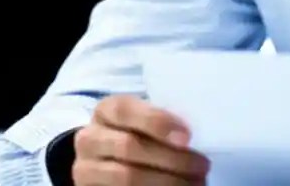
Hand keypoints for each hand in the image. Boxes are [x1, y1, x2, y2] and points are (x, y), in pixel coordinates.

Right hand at [72, 94, 209, 185]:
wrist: (109, 160)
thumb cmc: (138, 134)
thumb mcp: (144, 121)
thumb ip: (161, 122)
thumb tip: (191, 136)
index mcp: (105, 111)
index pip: (124, 110)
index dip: (157, 121)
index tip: (187, 137)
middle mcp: (89, 139)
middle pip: (129, 146)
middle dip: (172, 158)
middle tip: (203, 166)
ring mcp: (86, 169)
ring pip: (127, 177)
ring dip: (168, 182)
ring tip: (196, 183)